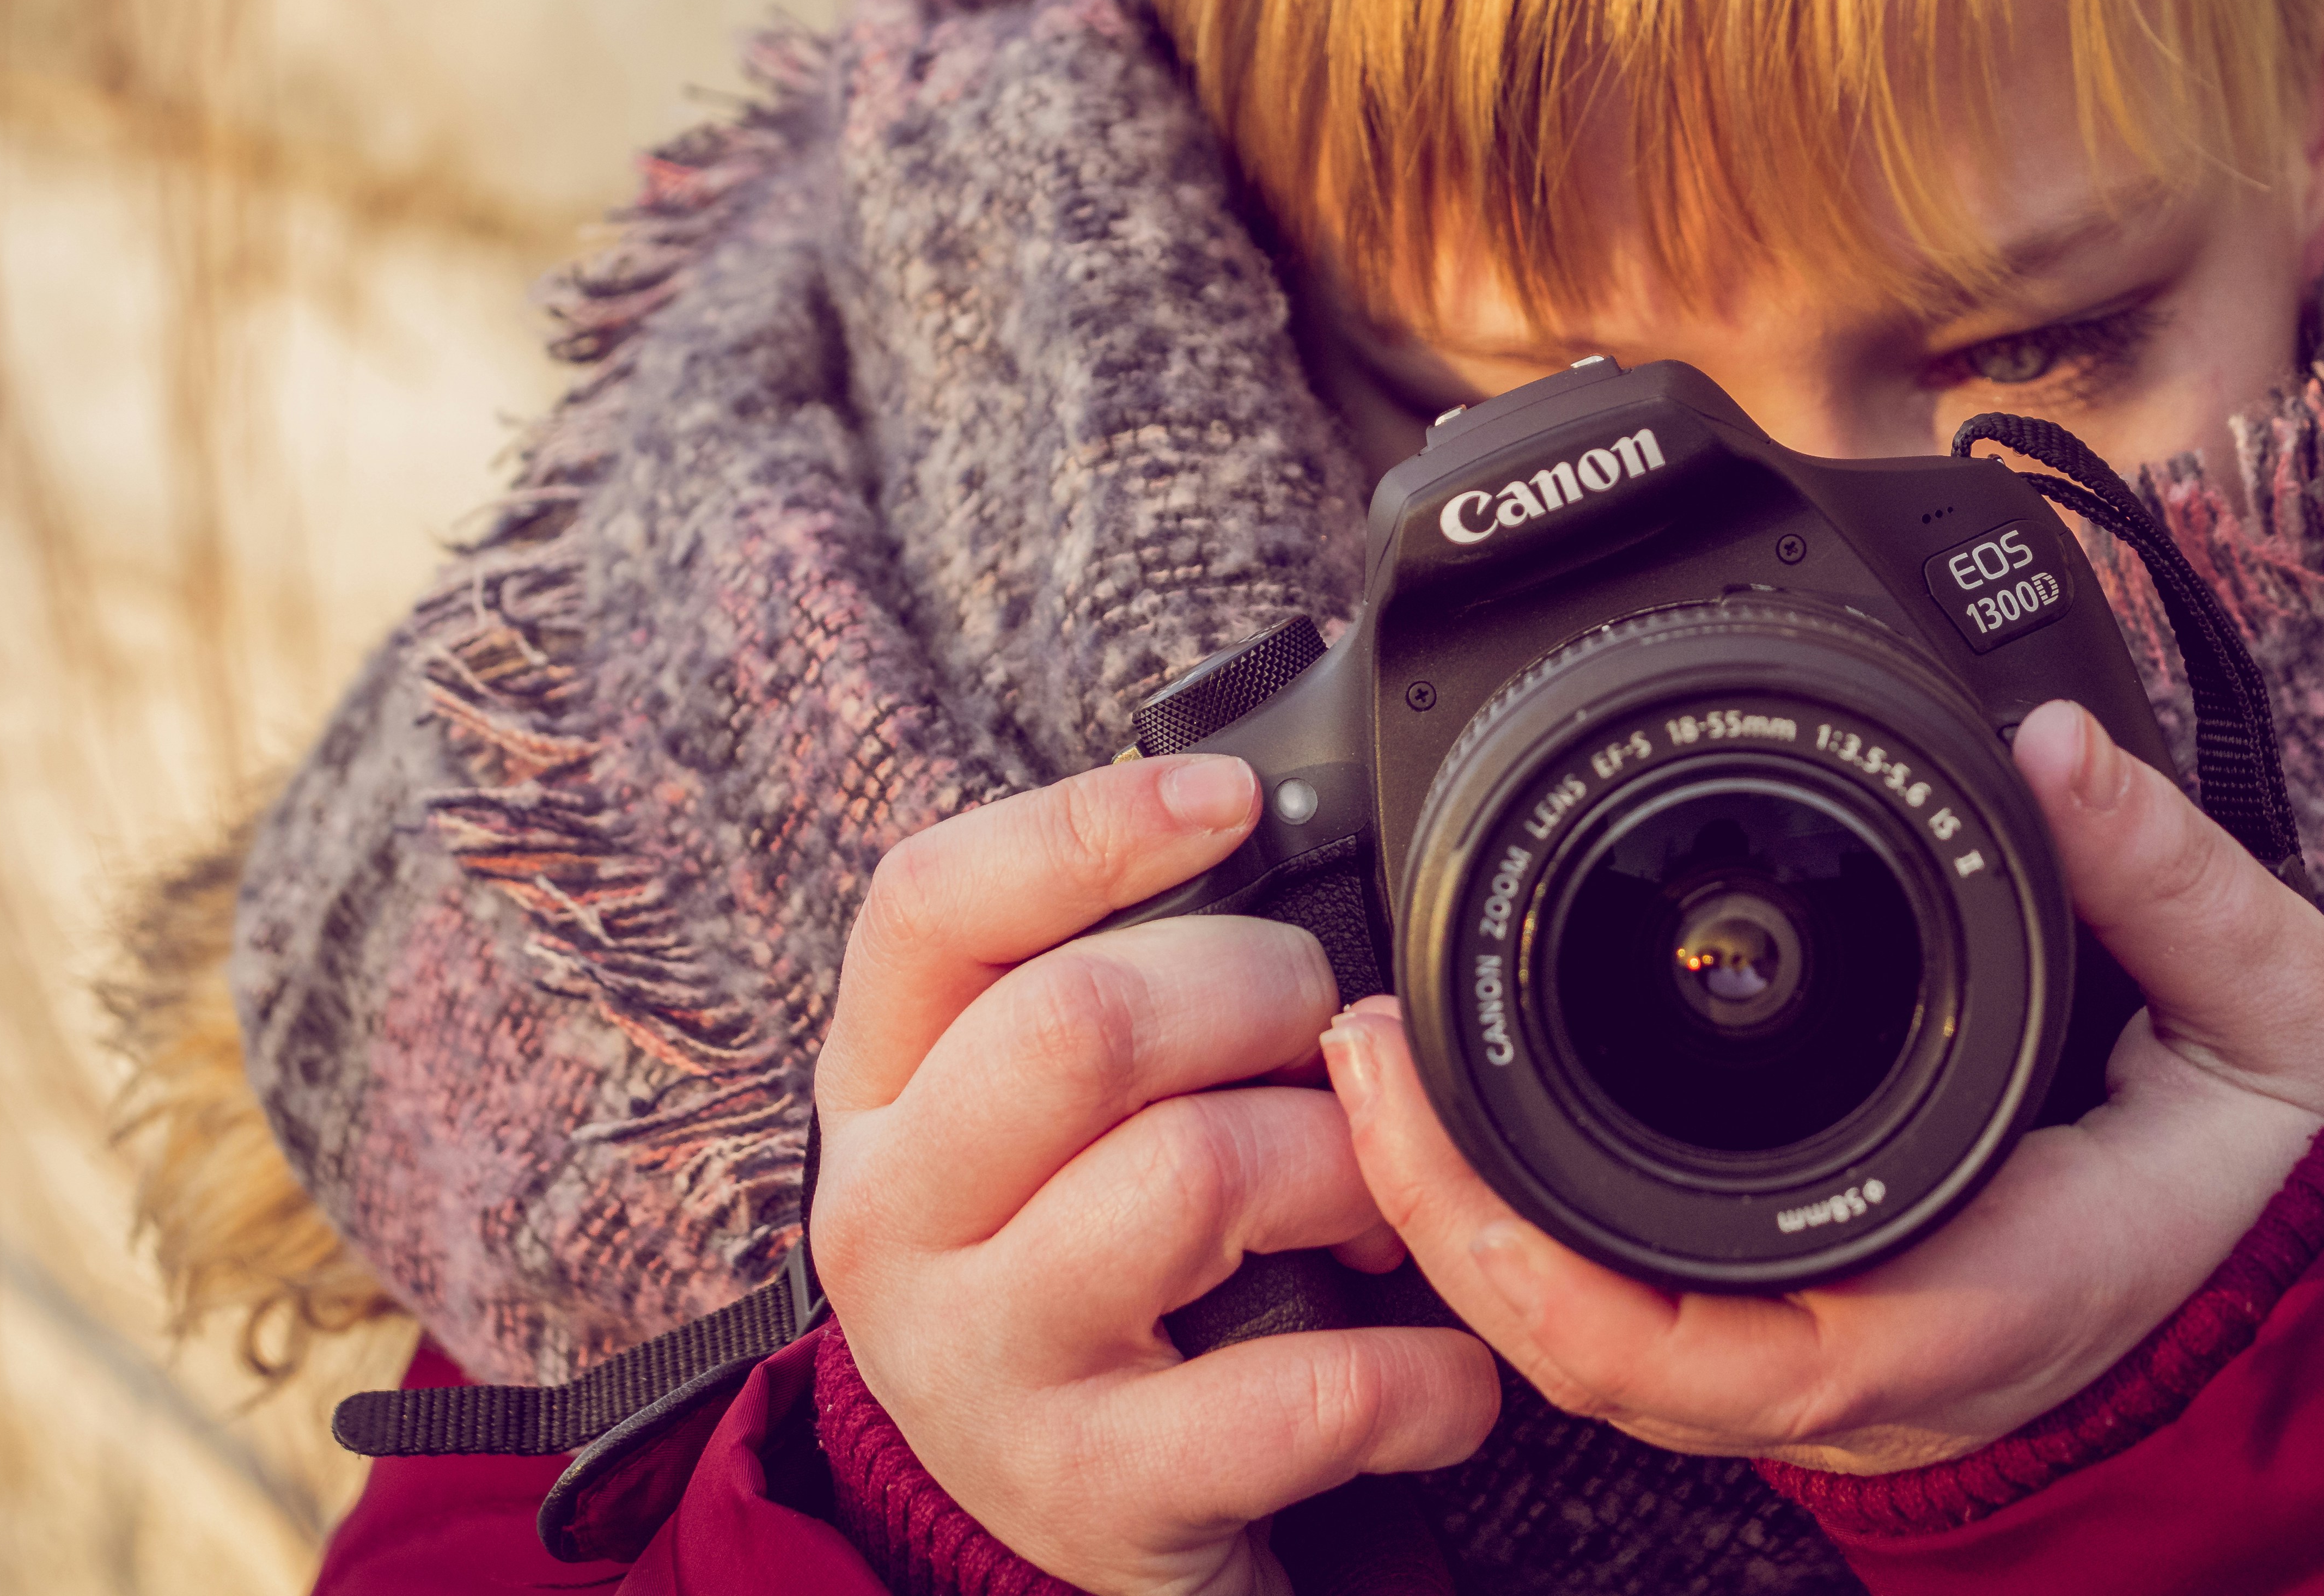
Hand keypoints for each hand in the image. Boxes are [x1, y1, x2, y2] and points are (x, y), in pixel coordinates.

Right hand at [813, 756, 1500, 1594]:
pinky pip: (1299, 1392)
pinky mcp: (1090, 1493)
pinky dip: (1419, 1373)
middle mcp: (897, 1220)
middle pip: (1078, 1024)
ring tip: (1385, 1207)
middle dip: (1263, 994)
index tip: (1231, 800)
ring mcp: (980, 1365)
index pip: (932, 902)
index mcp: (879, 1093)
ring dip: (1346, 1172)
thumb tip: (1267, 828)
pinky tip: (1444, 1370)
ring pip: (1193, 1176)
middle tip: (1337, 1038)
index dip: (1088, 825)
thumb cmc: (1085, 1267)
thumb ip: (1112, 978)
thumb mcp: (1043, 1121)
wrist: (1064, 1529)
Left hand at [1322, 698, 2323, 1475]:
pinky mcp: (1825, 1329)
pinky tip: (1484, 1131)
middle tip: (1350, 1045)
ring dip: (1470, 1232)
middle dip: (1436, 1223)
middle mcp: (1876, 1372)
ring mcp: (1840, 1370)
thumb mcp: (2276, 1010)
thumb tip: (2054, 743)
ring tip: (1381, 1071)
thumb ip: (2171, 876)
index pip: (1680, 1345)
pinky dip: (1538, 1245)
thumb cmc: (2300, 1161)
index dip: (1512, 1249)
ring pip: (1596, 1351)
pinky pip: (1644, 1325)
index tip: (1411, 1089)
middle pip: (1585, 1357)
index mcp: (1961, 1311)